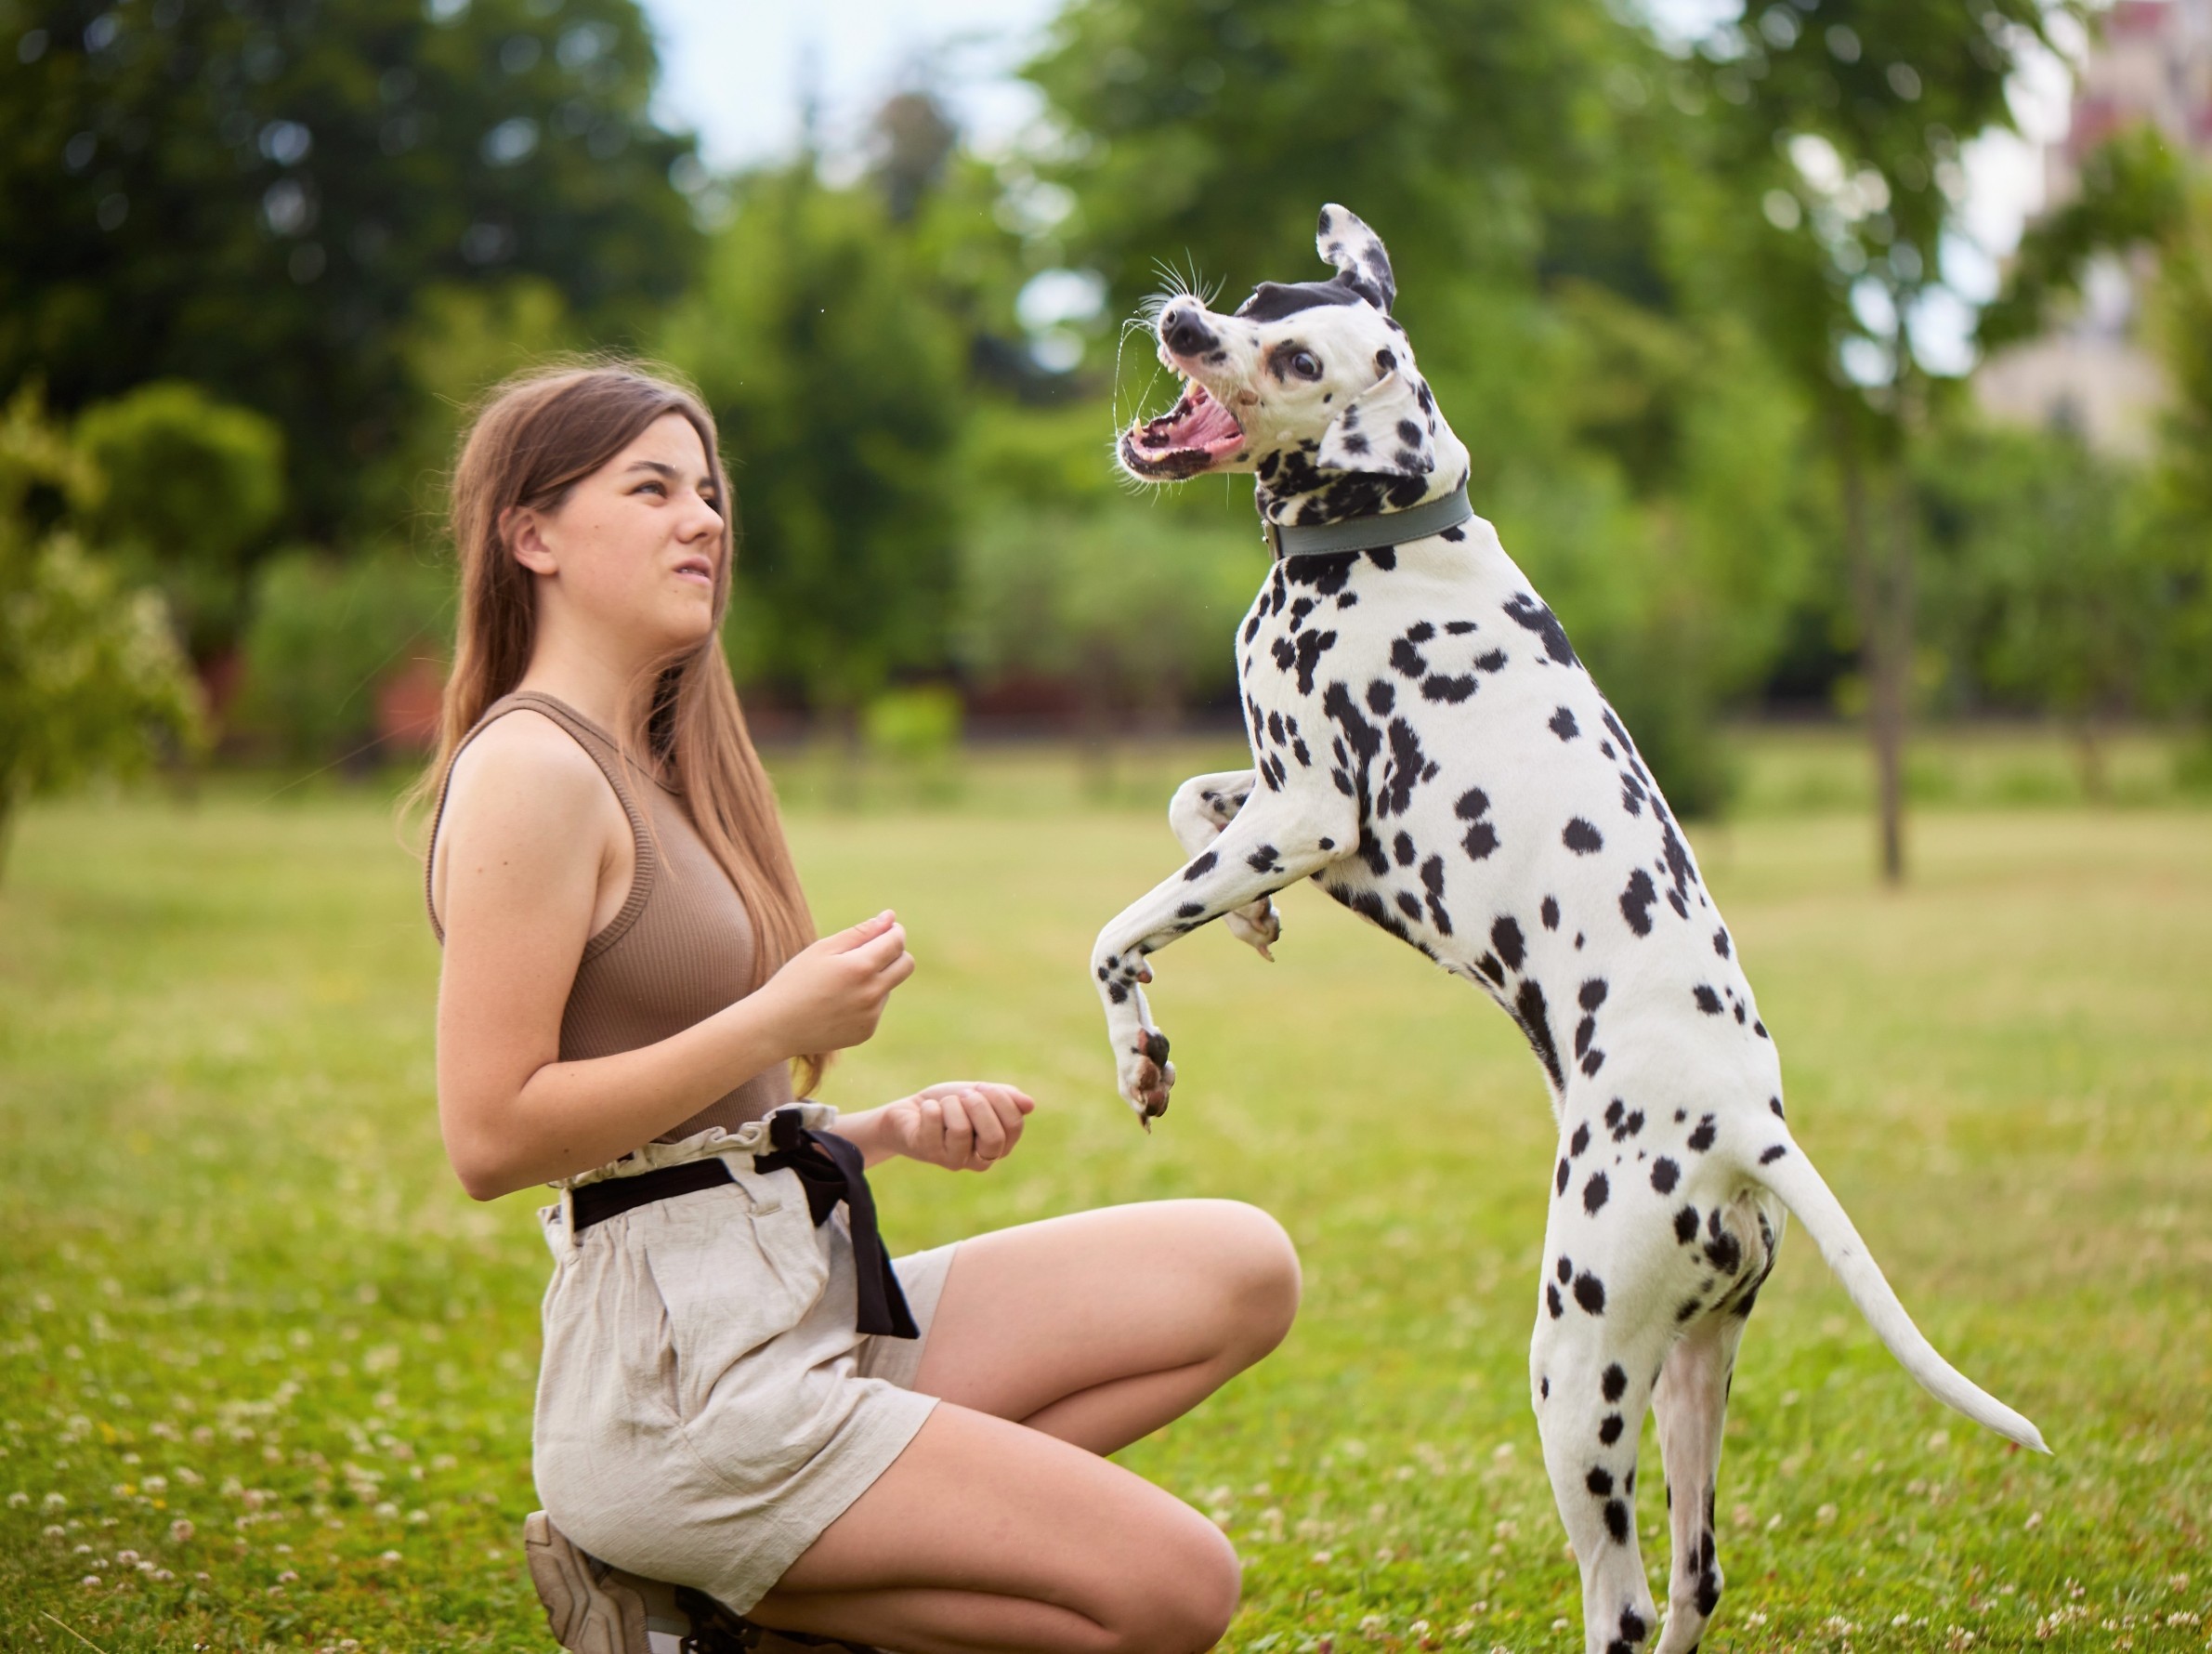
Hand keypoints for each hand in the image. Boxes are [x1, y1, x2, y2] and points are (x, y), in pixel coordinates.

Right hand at [753, 911, 914, 1056]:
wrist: (774, 1027)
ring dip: (876, 978)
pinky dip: (865, 1001)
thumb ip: (861, 932)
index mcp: (861, 968)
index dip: (894, 932)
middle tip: (875, 949)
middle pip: (906, 965)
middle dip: (896, 952)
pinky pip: (876, 1008)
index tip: (885, 928)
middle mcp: (871, 994)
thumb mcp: (823, 949)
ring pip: (888, 987)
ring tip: (839, 984)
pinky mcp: (865, 1032)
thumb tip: (890, 918)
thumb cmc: (795, 981)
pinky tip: (837, 1004)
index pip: (897, 942)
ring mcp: (870, 1016)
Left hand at [883, 1082, 1034, 1171]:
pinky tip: (926, 1111)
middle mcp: (979, 1159)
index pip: (1014, 1125)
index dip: (1001, 1099)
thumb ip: (1006, 1098)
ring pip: (961, 1130)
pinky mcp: (928, 1153)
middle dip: (979, 1106)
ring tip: (944, 1103)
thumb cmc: (950, 1104)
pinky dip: (931, 1107)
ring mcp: (954, 1160)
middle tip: (964, 1095)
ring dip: (952, 1104)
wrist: (910, 1110)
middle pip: (994, 1138)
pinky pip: (934, 1124)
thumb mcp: (981, 1094)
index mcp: (999, 1145)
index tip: (983, 1087)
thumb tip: (1030, 1105)